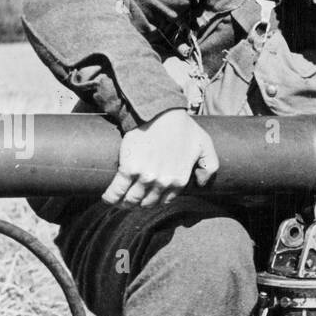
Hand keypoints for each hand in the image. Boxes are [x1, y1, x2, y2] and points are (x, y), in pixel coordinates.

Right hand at [102, 108, 218, 208]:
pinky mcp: (129, 168)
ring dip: (124, 204)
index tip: (147, 197)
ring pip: (131, 200)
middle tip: (132, 199)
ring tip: (119, 201)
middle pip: (147, 203)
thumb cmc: (183, 127)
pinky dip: (110, 197)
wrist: (161, 112)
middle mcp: (163, 182)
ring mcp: (145, 177)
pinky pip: (117, 190)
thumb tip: (200, 184)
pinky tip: (106, 199)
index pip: (165, 200)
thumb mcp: (205, 146)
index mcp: (179, 180)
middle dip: (139, 204)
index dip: (155, 200)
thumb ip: (209, 167)